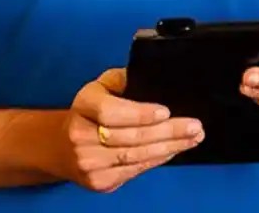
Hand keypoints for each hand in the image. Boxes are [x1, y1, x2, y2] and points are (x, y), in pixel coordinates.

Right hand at [51, 68, 203, 192]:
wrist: (64, 146)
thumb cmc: (94, 110)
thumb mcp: (105, 85)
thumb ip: (127, 79)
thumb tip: (157, 77)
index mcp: (83, 104)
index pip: (110, 112)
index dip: (139, 113)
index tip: (165, 111)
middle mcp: (80, 135)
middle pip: (130, 137)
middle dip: (168, 132)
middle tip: (194, 126)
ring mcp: (88, 161)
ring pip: (136, 156)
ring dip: (170, 147)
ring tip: (193, 138)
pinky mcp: (98, 180)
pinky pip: (135, 170)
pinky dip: (158, 160)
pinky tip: (174, 150)